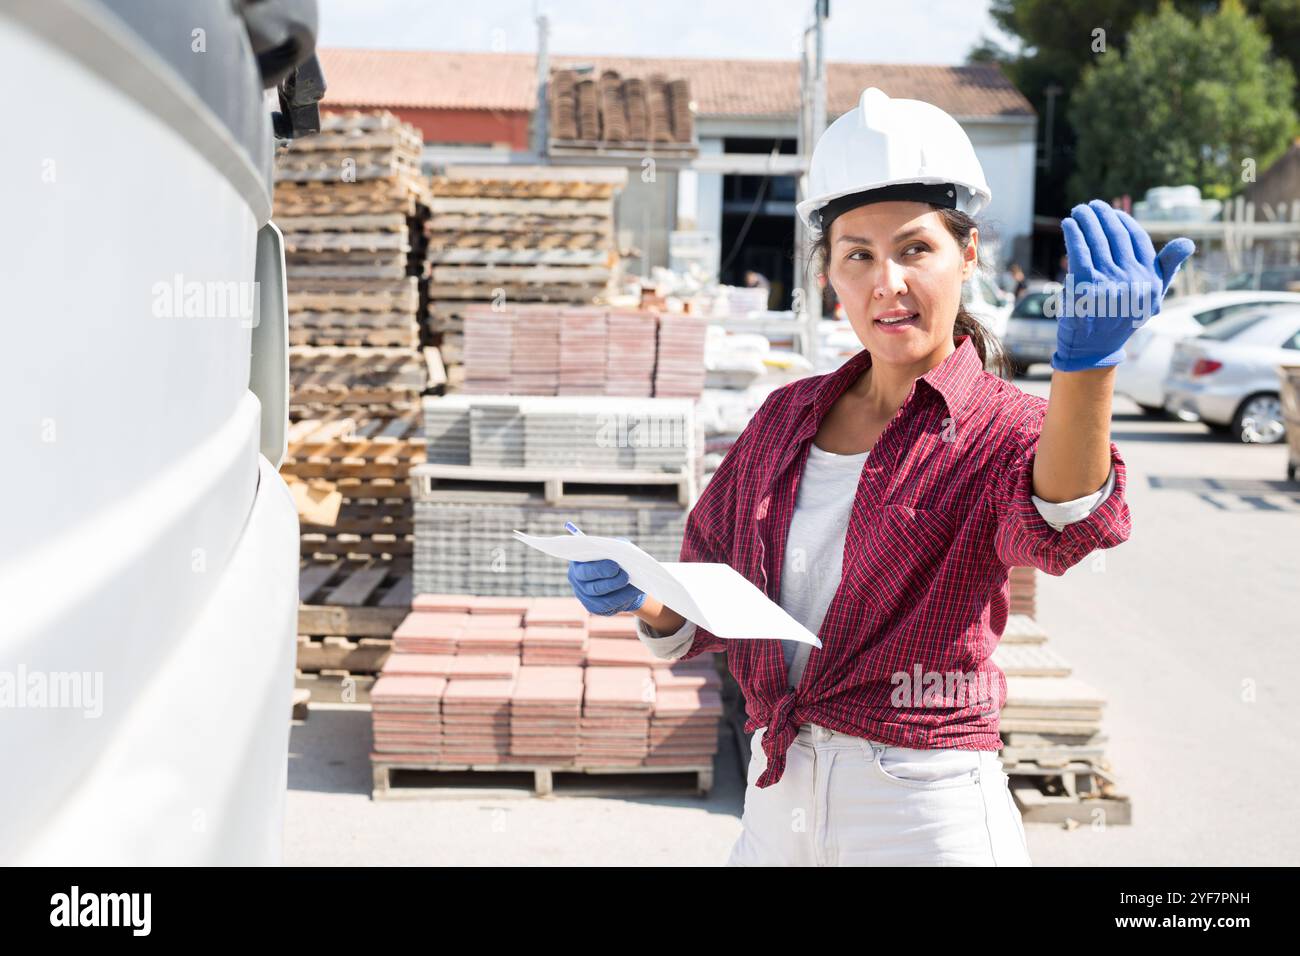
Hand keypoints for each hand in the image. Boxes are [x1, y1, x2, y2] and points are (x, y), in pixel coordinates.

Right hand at [567, 556, 645, 615]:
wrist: (616, 574)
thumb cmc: (613, 557)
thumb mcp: (613, 548)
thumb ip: (614, 549)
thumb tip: (623, 554)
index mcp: (578, 564)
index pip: (585, 570)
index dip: (600, 569)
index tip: (615, 566)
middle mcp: (578, 582)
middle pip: (593, 587)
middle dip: (611, 583)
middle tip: (626, 576)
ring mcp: (584, 596)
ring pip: (602, 600)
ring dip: (620, 593)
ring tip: (636, 585)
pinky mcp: (594, 607)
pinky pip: (609, 607)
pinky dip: (624, 599)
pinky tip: (636, 591)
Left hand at [1052, 199, 1194, 371]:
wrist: (1093, 348)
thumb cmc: (1120, 318)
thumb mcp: (1150, 296)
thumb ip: (1166, 268)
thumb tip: (1189, 242)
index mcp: (1149, 279)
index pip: (1137, 239)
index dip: (1123, 222)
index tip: (1111, 213)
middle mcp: (1133, 280)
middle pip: (1116, 236)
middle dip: (1102, 216)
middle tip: (1091, 205)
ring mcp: (1109, 283)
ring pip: (1097, 241)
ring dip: (1086, 220)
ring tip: (1078, 211)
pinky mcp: (1086, 285)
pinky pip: (1079, 251)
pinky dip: (1073, 233)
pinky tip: (1068, 224)